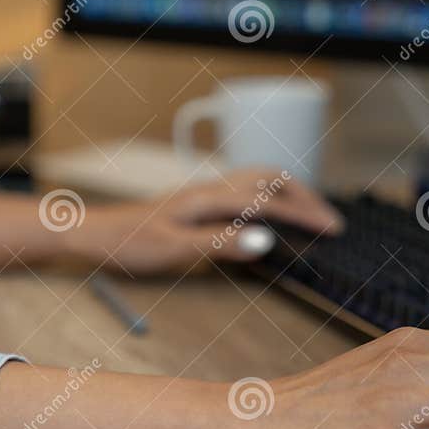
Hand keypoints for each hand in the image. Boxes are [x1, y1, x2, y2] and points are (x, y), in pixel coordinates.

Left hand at [67, 169, 342, 274]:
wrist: (95, 234)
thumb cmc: (131, 244)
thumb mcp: (175, 249)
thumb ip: (221, 244)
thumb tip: (267, 241)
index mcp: (211, 199)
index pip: (271, 201)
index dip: (305, 214)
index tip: (333, 230)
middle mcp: (212, 188)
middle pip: (272, 180)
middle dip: (307, 197)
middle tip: (332, 222)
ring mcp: (206, 191)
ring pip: (260, 179)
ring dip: (291, 191)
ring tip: (312, 212)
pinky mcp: (200, 200)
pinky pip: (247, 187)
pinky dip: (272, 193)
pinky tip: (272, 212)